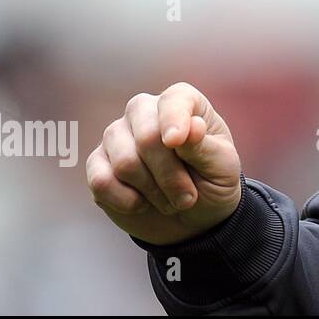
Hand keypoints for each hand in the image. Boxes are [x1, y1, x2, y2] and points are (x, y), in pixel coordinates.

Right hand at [86, 81, 241, 245]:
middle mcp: (144, 111)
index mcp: (181, 102)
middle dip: (170, 175)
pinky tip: (142, 204)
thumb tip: (192, 125)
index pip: (174, 101)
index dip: (174, 120)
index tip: (175, 142)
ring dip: (154, 191)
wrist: (192, 217)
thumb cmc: (212, 182)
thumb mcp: (221, 166)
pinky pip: (101, 181)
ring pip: (125, 162)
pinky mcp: (97, 164)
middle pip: (147, 137)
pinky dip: (126, 201)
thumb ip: (204, 146)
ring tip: (171, 201)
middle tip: (188, 197)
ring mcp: (116, 136)